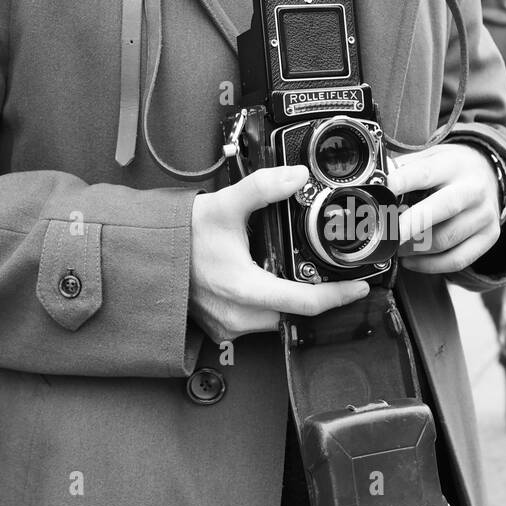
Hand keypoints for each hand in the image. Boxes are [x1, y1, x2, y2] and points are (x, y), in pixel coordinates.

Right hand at [189, 166, 368, 341]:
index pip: (304, 302)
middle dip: (313, 298)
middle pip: (293, 313)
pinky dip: (267, 307)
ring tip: (294, 276)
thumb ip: (262, 187)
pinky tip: (266, 284)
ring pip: (276, 320)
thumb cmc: (181, 235)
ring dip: (288, 301)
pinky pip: (256, 323)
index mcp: (243, 288)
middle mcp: (237, 314)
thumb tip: (297, 177)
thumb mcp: (224, 204)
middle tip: (330, 277)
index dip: (336, 297)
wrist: (148, 253)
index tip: (358, 288)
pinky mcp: (221, 329)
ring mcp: (228, 326)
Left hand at [387, 142, 500, 274]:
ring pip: (446, 239)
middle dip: (411, 224)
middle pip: (443, 208)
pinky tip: (411, 261)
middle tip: (387, 235)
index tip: (382, 191)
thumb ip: (404, 169)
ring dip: (414, 248)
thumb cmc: (450, 170)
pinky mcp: (489, 236)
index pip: (426, 173)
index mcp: (454, 165)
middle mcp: (473, 189)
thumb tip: (375, 182)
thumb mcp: (430, 158)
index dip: (402, 182)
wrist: (490, 175)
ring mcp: (484, 215)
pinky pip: (456, 260)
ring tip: (394, 247)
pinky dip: (429, 265)